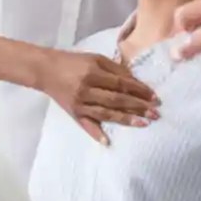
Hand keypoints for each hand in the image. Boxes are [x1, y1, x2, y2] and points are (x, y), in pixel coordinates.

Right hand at [35, 49, 160, 145]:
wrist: (46, 70)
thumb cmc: (73, 61)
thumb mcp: (95, 58)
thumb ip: (115, 69)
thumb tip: (136, 82)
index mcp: (93, 73)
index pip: (121, 83)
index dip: (139, 90)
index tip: (155, 97)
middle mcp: (87, 90)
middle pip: (117, 100)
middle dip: (138, 106)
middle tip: (155, 113)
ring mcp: (80, 104)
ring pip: (106, 114)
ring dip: (126, 119)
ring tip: (143, 124)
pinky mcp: (74, 114)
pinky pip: (87, 125)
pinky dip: (96, 134)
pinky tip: (108, 142)